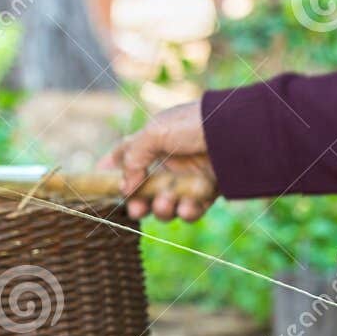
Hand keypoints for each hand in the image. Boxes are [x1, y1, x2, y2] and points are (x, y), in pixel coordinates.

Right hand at [101, 101, 219, 221]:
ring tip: (168, 203)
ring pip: (165, 205)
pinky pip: (191, 209)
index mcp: (152, 143)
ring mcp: (187, 178)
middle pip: (143, 191)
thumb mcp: (155, 133)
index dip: (110, 172)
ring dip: (162, 209)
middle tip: (137, 209)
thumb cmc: (193, 124)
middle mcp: (168, 162)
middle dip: (137, 203)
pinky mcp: (207, 191)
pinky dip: (187, 211)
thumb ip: (133, 159)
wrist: (238, 130)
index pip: (125, 158)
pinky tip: (188, 206)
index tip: (98, 186)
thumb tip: (124, 188)